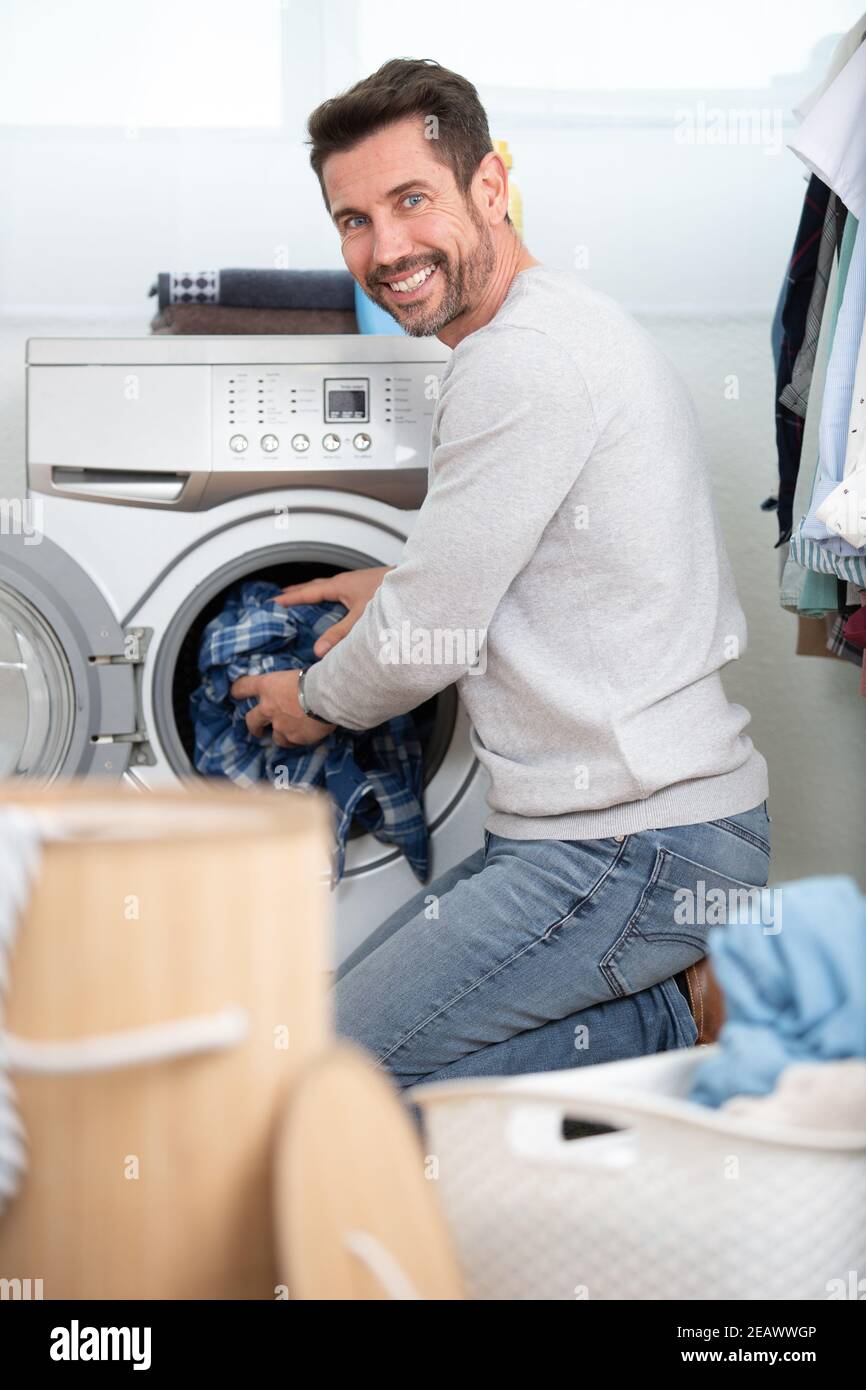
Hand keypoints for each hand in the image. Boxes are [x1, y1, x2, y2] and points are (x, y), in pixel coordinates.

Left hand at [229, 669, 335, 746]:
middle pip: (251, 721)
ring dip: (281, 735)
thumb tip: (314, 656)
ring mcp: (280, 725)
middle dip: (254, 727)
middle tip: (258, 730)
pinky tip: (306, 736)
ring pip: (275, 737)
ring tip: (290, 734)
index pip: (243, 687)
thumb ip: (299, 670)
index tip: (235, 693)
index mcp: (267, 686)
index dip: (237, 691)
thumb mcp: (300, 669)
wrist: (328, 696)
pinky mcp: (294, 738)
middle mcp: (268, 708)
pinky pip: (293, 742)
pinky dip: (298, 739)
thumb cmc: (317, 676)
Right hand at [273, 566, 393, 656]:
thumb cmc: (389, 594)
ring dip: (313, 592)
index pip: (307, 592)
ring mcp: (355, 582)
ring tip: (304, 599)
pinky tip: (335, 603)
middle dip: (298, 592)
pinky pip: (338, 590)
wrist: (414, 583)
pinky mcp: (365, 587)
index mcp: (339, 585)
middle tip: (282, 598)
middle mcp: (345, 581)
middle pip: (314, 586)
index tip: (274, 601)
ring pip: (327, 587)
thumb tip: (319, 651)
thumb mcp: (360, 618)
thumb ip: (339, 634)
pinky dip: (329, 595)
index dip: (290, 598)